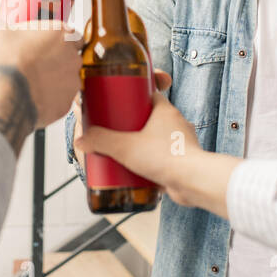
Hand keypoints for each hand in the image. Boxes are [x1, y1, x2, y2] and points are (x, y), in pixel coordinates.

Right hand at [0, 15, 81, 127]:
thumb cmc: (3, 61)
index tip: (42, 42)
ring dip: (53, 78)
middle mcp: (73, 57)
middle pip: (69, 55)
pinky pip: (59, 98)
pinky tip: (32, 95)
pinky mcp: (66, 103)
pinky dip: (49, 97)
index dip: (55, 38)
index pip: (70, 33)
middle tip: (34, 62)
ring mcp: (72, 82)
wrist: (5, 97)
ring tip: (31, 80)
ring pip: (65, 78)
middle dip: (55, 58)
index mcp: (62, 33)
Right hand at [75, 71, 188, 187]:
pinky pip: (163, 156)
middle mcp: (175, 123)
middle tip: (115, 130)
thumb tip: (82, 140)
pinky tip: (138, 168)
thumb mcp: (124, 147)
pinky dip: (151, 160)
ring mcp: (181, 143)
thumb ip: (100, 141)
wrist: (193, 182)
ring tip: (123, 151)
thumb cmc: (165, 157)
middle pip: (149, 117)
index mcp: (165, 110)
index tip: (118, 102)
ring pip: (156, 138)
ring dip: (141, 143)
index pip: (148, 94)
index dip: (131, 96)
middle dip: (132, 124)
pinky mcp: (182, 161)